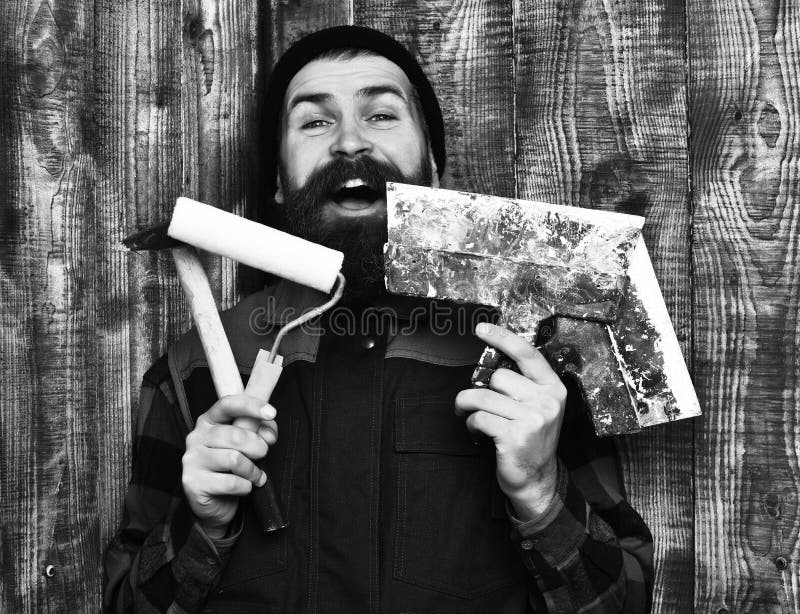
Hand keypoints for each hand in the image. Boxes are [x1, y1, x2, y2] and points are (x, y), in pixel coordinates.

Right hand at [182, 394, 277, 537]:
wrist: (216, 502)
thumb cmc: (233, 467)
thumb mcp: (249, 444)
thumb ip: (260, 431)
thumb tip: (268, 434)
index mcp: (209, 420)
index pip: (228, 404)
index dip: (251, 406)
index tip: (272, 413)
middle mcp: (196, 436)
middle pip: (236, 435)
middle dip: (258, 447)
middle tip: (262, 455)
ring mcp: (192, 459)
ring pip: (234, 459)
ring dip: (253, 470)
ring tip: (256, 475)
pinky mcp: (193, 482)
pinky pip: (230, 482)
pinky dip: (245, 486)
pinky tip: (244, 487)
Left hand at [455, 323, 566, 520]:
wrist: (536, 480)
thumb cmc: (530, 439)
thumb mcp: (537, 408)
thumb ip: (522, 385)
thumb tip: (490, 362)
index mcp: (554, 389)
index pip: (528, 354)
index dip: (503, 338)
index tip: (481, 328)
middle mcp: (547, 401)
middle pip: (498, 378)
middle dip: (481, 390)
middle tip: (478, 405)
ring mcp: (533, 419)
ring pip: (483, 397)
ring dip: (469, 408)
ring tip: (471, 418)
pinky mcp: (515, 436)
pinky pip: (479, 417)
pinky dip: (471, 424)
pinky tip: (478, 434)